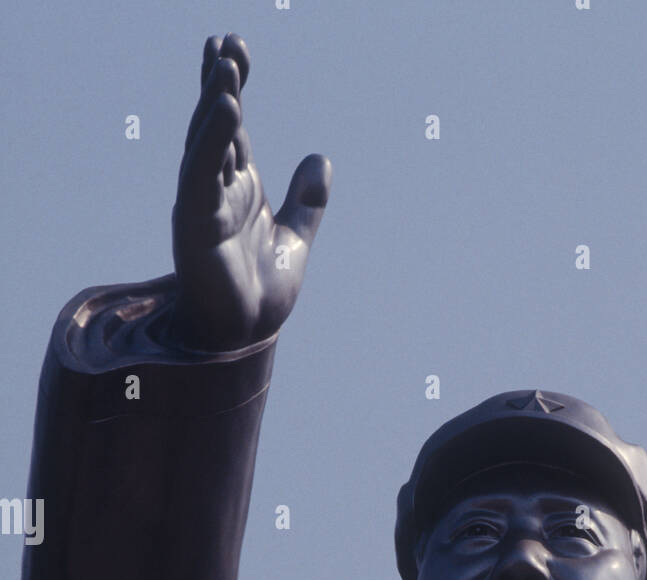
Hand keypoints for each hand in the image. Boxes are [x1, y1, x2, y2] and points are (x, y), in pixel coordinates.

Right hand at [167, 33, 330, 351]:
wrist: (245, 337)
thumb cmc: (258, 294)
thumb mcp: (294, 239)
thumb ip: (306, 202)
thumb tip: (320, 161)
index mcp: (237, 189)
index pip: (231, 127)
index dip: (230, 87)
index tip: (234, 49)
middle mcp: (215, 190)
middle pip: (214, 125)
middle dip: (218, 83)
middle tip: (226, 43)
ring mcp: (202, 204)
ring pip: (205, 143)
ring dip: (213, 102)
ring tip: (224, 64)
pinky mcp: (196, 222)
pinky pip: (201, 173)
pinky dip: (212, 139)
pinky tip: (224, 107)